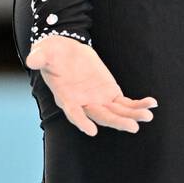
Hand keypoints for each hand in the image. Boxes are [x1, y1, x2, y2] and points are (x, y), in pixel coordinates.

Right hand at [26, 35, 157, 135]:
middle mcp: (84, 104)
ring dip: (133, 115)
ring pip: (117, 112)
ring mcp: (99, 100)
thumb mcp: (44, 53)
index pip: (74, 113)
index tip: (92, 131)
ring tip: (148, 116)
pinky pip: (126, 103)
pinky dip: (138, 104)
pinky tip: (152, 104)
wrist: (64, 51)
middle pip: (102, 116)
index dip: (82, 122)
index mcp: (66, 98)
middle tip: (133, 127)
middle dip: (117, 122)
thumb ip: (40, 58)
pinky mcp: (110, 93)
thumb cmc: (51, 54)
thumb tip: (32, 60)